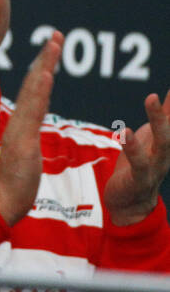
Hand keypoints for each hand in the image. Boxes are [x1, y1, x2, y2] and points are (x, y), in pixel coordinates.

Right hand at [0, 31, 61, 225]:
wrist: (1, 202)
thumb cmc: (13, 183)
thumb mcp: (22, 155)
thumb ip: (24, 139)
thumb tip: (25, 130)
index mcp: (22, 123)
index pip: (35, 89)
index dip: (43, 66)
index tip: (52, 46)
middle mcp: (19, 121)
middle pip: (34, 83)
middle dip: (46, 57)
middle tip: (57, 34)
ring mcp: (20, 129)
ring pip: (34, 92)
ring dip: (45, 66)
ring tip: (54, 46)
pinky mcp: (22, 140)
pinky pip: (33, 112)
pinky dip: (39, 91)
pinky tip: (46, 75)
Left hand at [104, 87, 169, 225]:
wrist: (131, 204)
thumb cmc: (140, 164)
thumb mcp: (152, 137)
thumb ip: (162, 117)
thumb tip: (161, 94)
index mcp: (168, 139)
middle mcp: (167, 151)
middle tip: (167, 87)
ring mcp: (156, 164)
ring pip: (163, 141)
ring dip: (159, 119)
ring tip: (152, 97)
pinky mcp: (139, 177)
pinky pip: (139, 162)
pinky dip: (133, 147)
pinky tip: (126, 131)